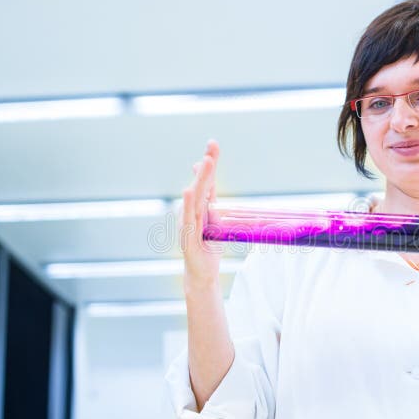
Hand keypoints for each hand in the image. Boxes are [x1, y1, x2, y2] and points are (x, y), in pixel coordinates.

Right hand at [179, 139, 221, 286]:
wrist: (201, 274)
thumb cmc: (209, 247)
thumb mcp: (217, 222)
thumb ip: (219, 206)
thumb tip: (230, 192)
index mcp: (201, 207)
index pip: (207, 181)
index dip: (209, 163)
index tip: (213, 144)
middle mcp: (192, 212)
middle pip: (201, 185)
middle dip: (206, 165)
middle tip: (211, 147)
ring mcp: (188, 224)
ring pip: (195, 198)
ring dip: (200, 180)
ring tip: (204, 163)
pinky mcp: (188, 238)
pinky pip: (189, 219)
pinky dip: (189, 205)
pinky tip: (188, 191)